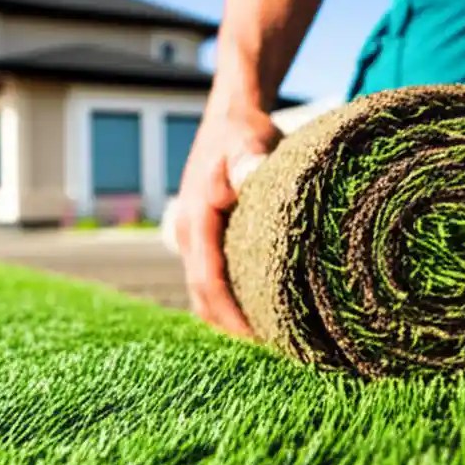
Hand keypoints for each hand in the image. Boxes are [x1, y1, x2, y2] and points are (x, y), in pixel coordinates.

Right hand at [171, 92, 282, 335]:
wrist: (230, 116)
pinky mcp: (205, 237)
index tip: (261, 338)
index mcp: (195, 221)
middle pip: (202, 297)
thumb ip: (248, 161)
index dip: (231, 316)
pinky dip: (230, 299)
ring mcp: (194, 237)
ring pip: (205, 291)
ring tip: (272, 337)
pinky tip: (262, 308)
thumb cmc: (243, 130)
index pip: (207, 282)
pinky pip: (212, 278)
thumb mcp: (249, 141)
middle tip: (275, 348)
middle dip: (232, 326)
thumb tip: (247, 179)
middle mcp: (189, 234)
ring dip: (229, 317)